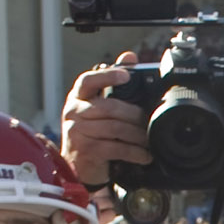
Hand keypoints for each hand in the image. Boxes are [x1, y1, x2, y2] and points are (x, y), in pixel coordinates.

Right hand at [60, 56, 149, 188]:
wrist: (77, 167)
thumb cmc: (91, 134)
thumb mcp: (98, 108)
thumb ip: (112, 83)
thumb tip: (129, 56)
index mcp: (78, 97)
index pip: (88, 80)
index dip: (107, 76)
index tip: (126, 76)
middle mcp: (74, 111)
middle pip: (110, 107)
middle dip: (135, 115)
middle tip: (150, 122)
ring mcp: (77, 131)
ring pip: (115, 128)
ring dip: (138, 135)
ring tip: (149, 140)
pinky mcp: (85, 150)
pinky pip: (116, 147)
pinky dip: (135, 152)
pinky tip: (145, 155)